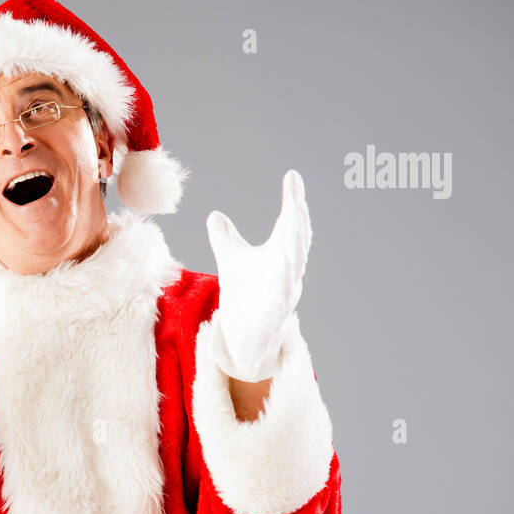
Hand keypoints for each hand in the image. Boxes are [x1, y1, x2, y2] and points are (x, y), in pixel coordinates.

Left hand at [205, 169, 311, 382]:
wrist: (246, 336)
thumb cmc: (245, 296)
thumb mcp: (230, 261)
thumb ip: (225, 238)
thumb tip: (215, 215)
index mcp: (280, 254)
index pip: (290, 223)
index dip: (293, 200)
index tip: (293, 177)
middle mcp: (288, 270)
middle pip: (298, 238)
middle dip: (298, 214)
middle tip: (296, 192)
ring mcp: (286, 292)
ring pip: (295, 263)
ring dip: (295, 241)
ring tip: (295, 216)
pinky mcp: (276, 312)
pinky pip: (283, 294)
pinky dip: (285, 281)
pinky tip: (284, 266)